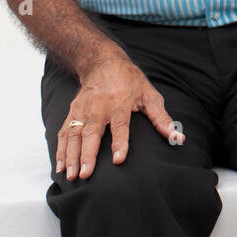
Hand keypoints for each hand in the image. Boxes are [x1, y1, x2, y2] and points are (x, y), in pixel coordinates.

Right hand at [56, 55, 179, 180]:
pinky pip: (64, 132)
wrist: (102, 61)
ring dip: (71, 155)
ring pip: (74, 134)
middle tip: (85, 175)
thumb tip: (178, 138)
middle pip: (92, 131)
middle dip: (87, 154)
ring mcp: (83, 109)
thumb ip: (162, 118)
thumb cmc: (130, 80)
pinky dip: (60, 150)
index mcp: (120, 101)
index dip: (120, 142)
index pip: (120, 124)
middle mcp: (99, 106)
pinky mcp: (73, 111)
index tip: (118, 159)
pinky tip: (59, 166)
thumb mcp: (149, 94)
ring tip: (70, 175)